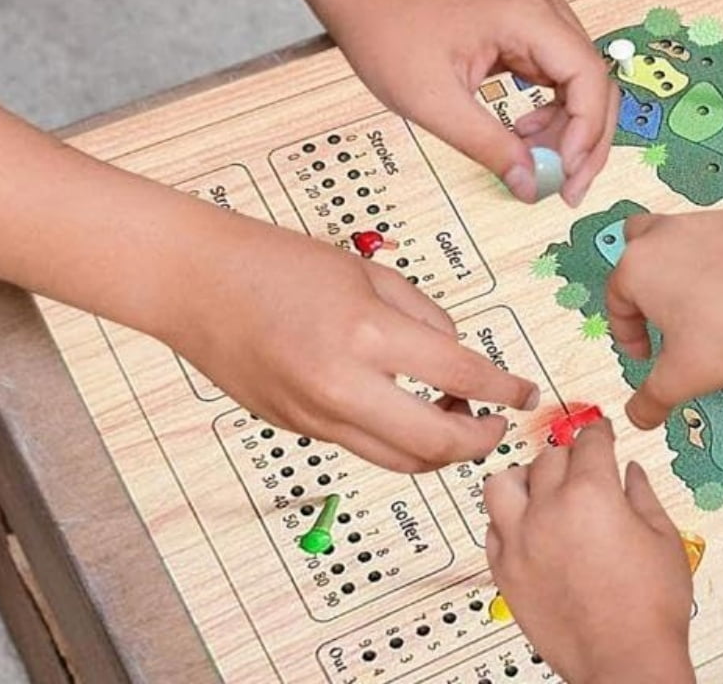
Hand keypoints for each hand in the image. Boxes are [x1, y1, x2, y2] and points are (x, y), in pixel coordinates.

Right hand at [165, 206, 538, 470]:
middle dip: (479, 440)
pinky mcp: (296, 428)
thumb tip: (458, 357)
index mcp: (369, 334)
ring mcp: (315, 416)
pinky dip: (395, 439)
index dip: (504, 389)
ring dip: (439, 451)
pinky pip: (361, 445)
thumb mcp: (369, 272)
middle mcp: (343, 387)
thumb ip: (423, 315)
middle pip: (434, 444)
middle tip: (498, 424)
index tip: (525, 391)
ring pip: (398, 460)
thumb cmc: (276, 262)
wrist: (198, 283)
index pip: (460, 376)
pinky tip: (405, 411)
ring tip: (457, 421)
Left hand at [334, 0, 616, 205]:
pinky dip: (552, 116)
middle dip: (587, 142)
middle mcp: (545, 15)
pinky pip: (558, 82)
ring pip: (580, 87)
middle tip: (565, 190)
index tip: (564, 175)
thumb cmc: (391, 30)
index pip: (588, 78)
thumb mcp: (433, 101)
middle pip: (595, 84)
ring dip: (570, 132)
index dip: (586, 133)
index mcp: (528, 18)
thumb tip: (531, 185)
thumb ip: (488, 146)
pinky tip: (525, 135)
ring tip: (537, 166)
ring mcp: (538, 25)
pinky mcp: (526, 38)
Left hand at [485, 421, 694, 683]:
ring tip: (543, 491)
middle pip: (548, 456)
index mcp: (592, 493)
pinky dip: (507, 522)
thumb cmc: (650, 609)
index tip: (601, 432)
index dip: (599, 431)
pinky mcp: (506, 574)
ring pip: (502, 483)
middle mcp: (549, 511)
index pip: (589, 440)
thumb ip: (643, 494)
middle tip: (583, 468)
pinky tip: (528, 528)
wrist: (627, 664)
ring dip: (525, 480)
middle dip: (570, 456)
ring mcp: (522, 542)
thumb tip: (631, 473)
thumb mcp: (664, 538)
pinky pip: (492, 530)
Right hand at [606, 212, 722, 428]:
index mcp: (639, 265)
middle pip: (637, 244)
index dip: (627, 333)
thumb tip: (638, 416)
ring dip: (684, 266)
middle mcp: (668, 232)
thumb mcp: (680, 379)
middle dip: (642, 277)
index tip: (647, 354)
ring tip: (708, 307)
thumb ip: (648, 400)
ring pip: (682, 237)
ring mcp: (709, 219)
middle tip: (662, 312)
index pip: (616, 298)